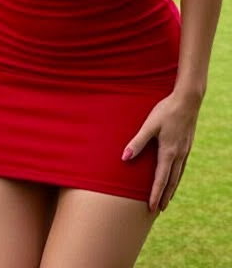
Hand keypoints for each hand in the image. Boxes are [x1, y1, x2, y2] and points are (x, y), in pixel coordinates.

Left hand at [123, 90, 200, 211]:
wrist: (188, 101)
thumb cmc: (165, 112)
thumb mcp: (148, 126)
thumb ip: (137, 142)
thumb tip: (124, 158)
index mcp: (169, 152)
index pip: (161, 179)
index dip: (155, 194)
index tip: (150, 207)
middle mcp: (179, 155)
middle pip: (171, 182)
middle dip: (164, 197)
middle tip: (158, 211)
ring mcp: (185, 151)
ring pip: (178, 176)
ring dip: (171, 189)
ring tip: (166, 200)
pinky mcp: (186, 146)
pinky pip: (181, 167)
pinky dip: (177, 177)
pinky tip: (174, 179)